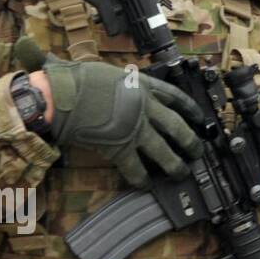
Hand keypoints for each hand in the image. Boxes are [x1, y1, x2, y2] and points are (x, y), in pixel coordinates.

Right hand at [15, 36, 205, 187]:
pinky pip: (135, 167)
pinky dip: (141, 178)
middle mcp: (145, 108)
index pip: (175, 97)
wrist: (60, 94)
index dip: (190, 108)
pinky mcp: (119, 147)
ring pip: (163, 150)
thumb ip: (124, 84)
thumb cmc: (77, 79)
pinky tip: (146, 185)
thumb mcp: (110, 73)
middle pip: (177, 126)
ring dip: (174, 164)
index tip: (200, 117)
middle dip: (190, 140)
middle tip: (198, 151)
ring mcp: (134, 129)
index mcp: (143, 86)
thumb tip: (122, 90)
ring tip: (182, 173)